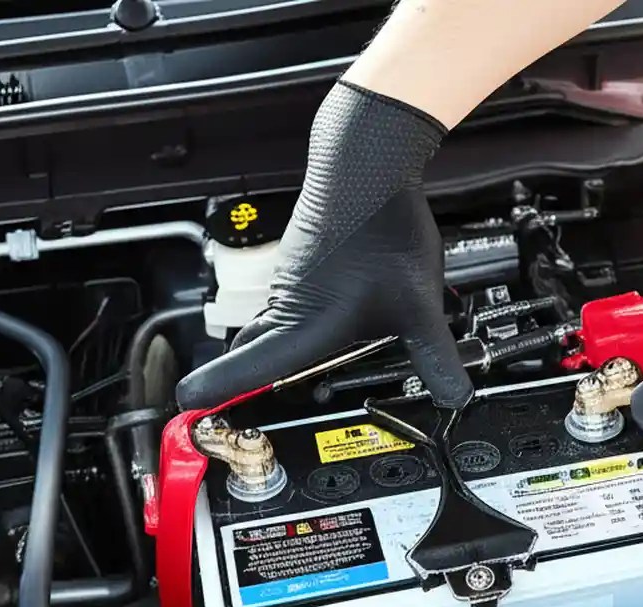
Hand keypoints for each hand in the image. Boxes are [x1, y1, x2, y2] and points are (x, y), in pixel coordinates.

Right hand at [176, 81, 471, 410]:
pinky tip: (339, 318)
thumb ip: (436, 359)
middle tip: (239, 399)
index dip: (214, 391)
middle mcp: (287, 306)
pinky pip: (294, 300)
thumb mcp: (420, 310)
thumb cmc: (382, 231)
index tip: (188, 406)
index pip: (244, 371)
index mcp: (304, 329)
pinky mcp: (306, 260)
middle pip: (252, 352)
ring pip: (275, 325)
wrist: (368, 163)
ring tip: (309, 369)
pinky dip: (304, 319)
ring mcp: (293, 280)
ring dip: (284, 349)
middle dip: (244, 379)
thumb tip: (453, 395)